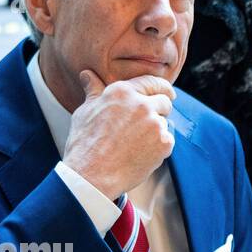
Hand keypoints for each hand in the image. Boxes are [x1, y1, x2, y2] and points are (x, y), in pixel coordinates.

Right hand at [63, 69, 175, 199]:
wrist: (91, 176)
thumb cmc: (84, 145)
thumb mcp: (85, 112)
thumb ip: (93, 91)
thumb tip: (87, 75)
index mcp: (122, 91)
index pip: (153, 82)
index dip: (162, 88)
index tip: (168, 94)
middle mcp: (141, 103)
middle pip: (165, 101)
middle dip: (160, 110)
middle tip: (147, 126)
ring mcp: (154, 123)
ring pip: (164, 123)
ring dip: (156, 131)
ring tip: (135, 146)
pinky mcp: (163, 143)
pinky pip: (167, 141)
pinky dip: (158, 148)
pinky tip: (140, 155)